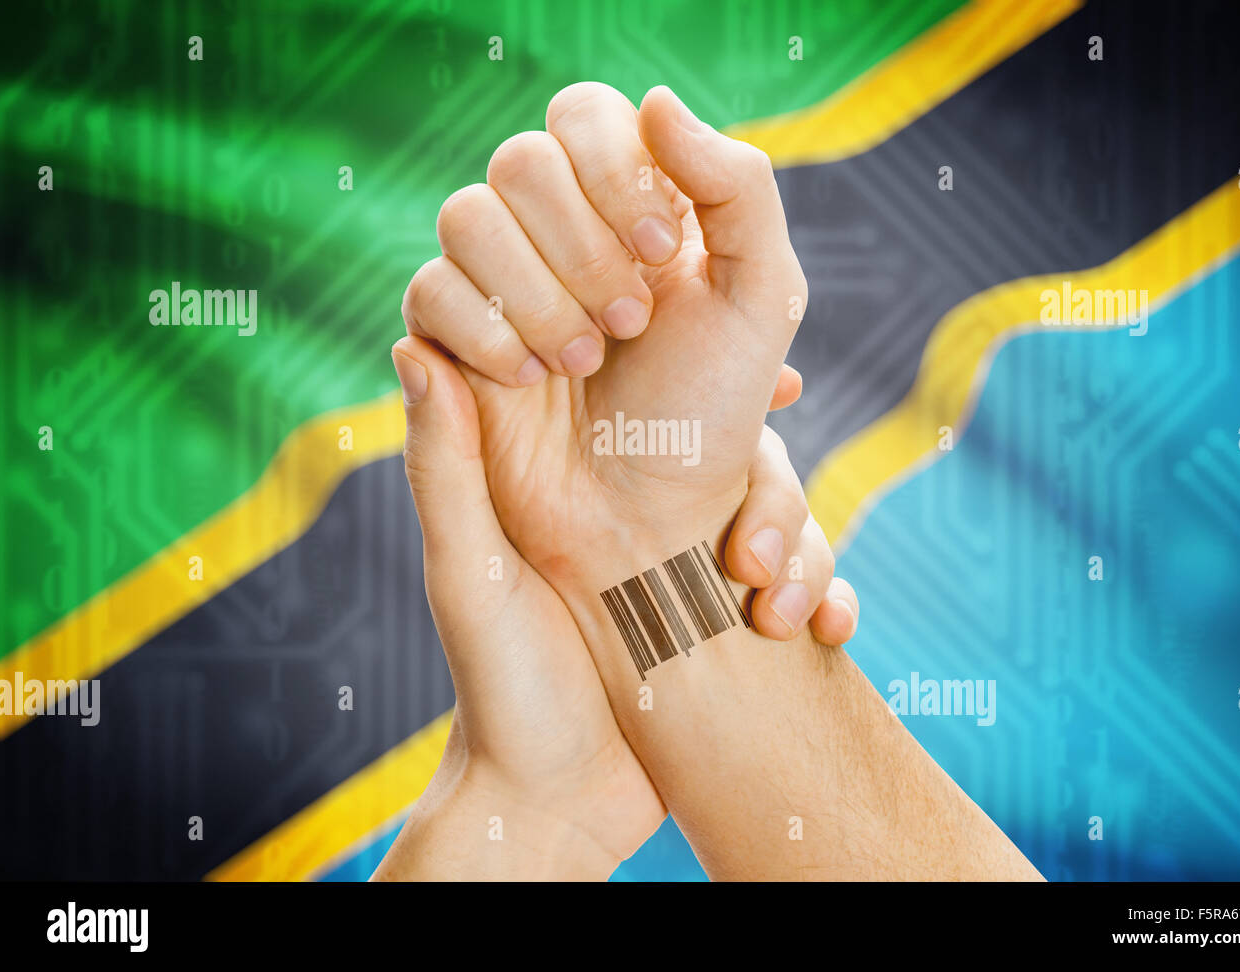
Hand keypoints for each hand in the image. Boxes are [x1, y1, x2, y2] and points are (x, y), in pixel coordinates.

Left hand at [373, 342, 856, 879]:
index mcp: (575, 486)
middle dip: (773, 487)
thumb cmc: (500, 689)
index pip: (644, 395)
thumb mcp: (470, 572)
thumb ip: (447, 468)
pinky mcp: (724, 614)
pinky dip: (826, 600)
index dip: (697, 368)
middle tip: (760, 540)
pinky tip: (826, 631)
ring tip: (779, 610)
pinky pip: (798, 583)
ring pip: (780, 515)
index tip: (757, 371)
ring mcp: (690, 563)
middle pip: (737, 451)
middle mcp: (640, 512)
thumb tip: (413, 344)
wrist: (556, 805)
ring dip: (805, 553)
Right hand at [400, 84, 804, 613]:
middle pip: (521, 160)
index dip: (614, 171)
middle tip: (630, 324)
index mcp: (631, 206)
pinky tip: (533, 380)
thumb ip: (737, 185)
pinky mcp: (452, 339)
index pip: (586, 115)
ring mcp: (499, 284)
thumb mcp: (762, 297)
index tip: (663, 254)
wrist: (652, 523)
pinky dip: (486, 334)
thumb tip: (652, 101)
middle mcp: (559, 234)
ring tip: (584, 362)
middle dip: (580, 246)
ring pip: (465, 217)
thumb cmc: (713, 415)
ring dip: (536, 294)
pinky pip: (429, 290)